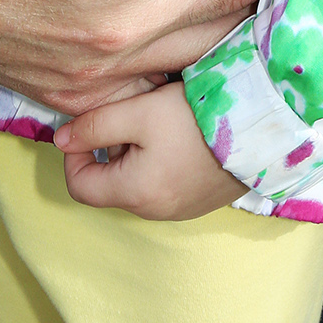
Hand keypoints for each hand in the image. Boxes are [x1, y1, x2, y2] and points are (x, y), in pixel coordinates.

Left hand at [57, 81, 243, 219]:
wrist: (262, 128)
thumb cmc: (197, 119)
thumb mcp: (141, 112)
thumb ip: (96, 126)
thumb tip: (60, 139)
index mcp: (134, 194)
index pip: (80, 186)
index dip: (74, 154)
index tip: (87, 125)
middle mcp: (154, 211)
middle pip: (112, 183)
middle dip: (113, 148)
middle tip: (133, 112)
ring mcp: (182, 209)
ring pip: (140, 182)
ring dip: (138, 153)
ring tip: (161, 118)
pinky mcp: (203, 200)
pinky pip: (167, 183)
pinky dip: (163, 160)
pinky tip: (183, 132)